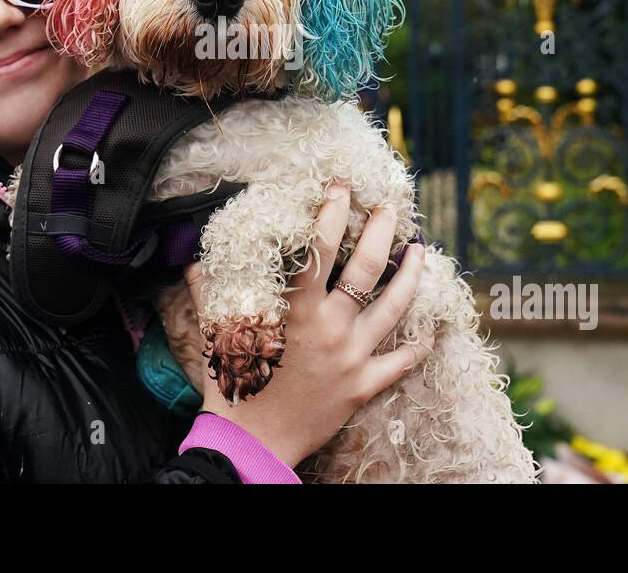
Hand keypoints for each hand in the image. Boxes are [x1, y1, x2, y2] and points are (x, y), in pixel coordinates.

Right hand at [181, 179, 430, 468]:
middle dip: (382, 230)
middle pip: (367, 266)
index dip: (334, 211)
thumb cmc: (232, 382)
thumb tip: (195, 260)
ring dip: (411, 274)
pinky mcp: (363, 386)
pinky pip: (402, 361)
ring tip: (420, 250)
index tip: (343, 186)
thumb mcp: (219, 330)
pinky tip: (431, 325)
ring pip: (395, 306)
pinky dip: (420, 342)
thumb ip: (210, 291)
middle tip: (391, 207)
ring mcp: (352, 356)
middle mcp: (330, 326)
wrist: (251, 440)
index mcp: (295, 307)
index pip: (320, 246)